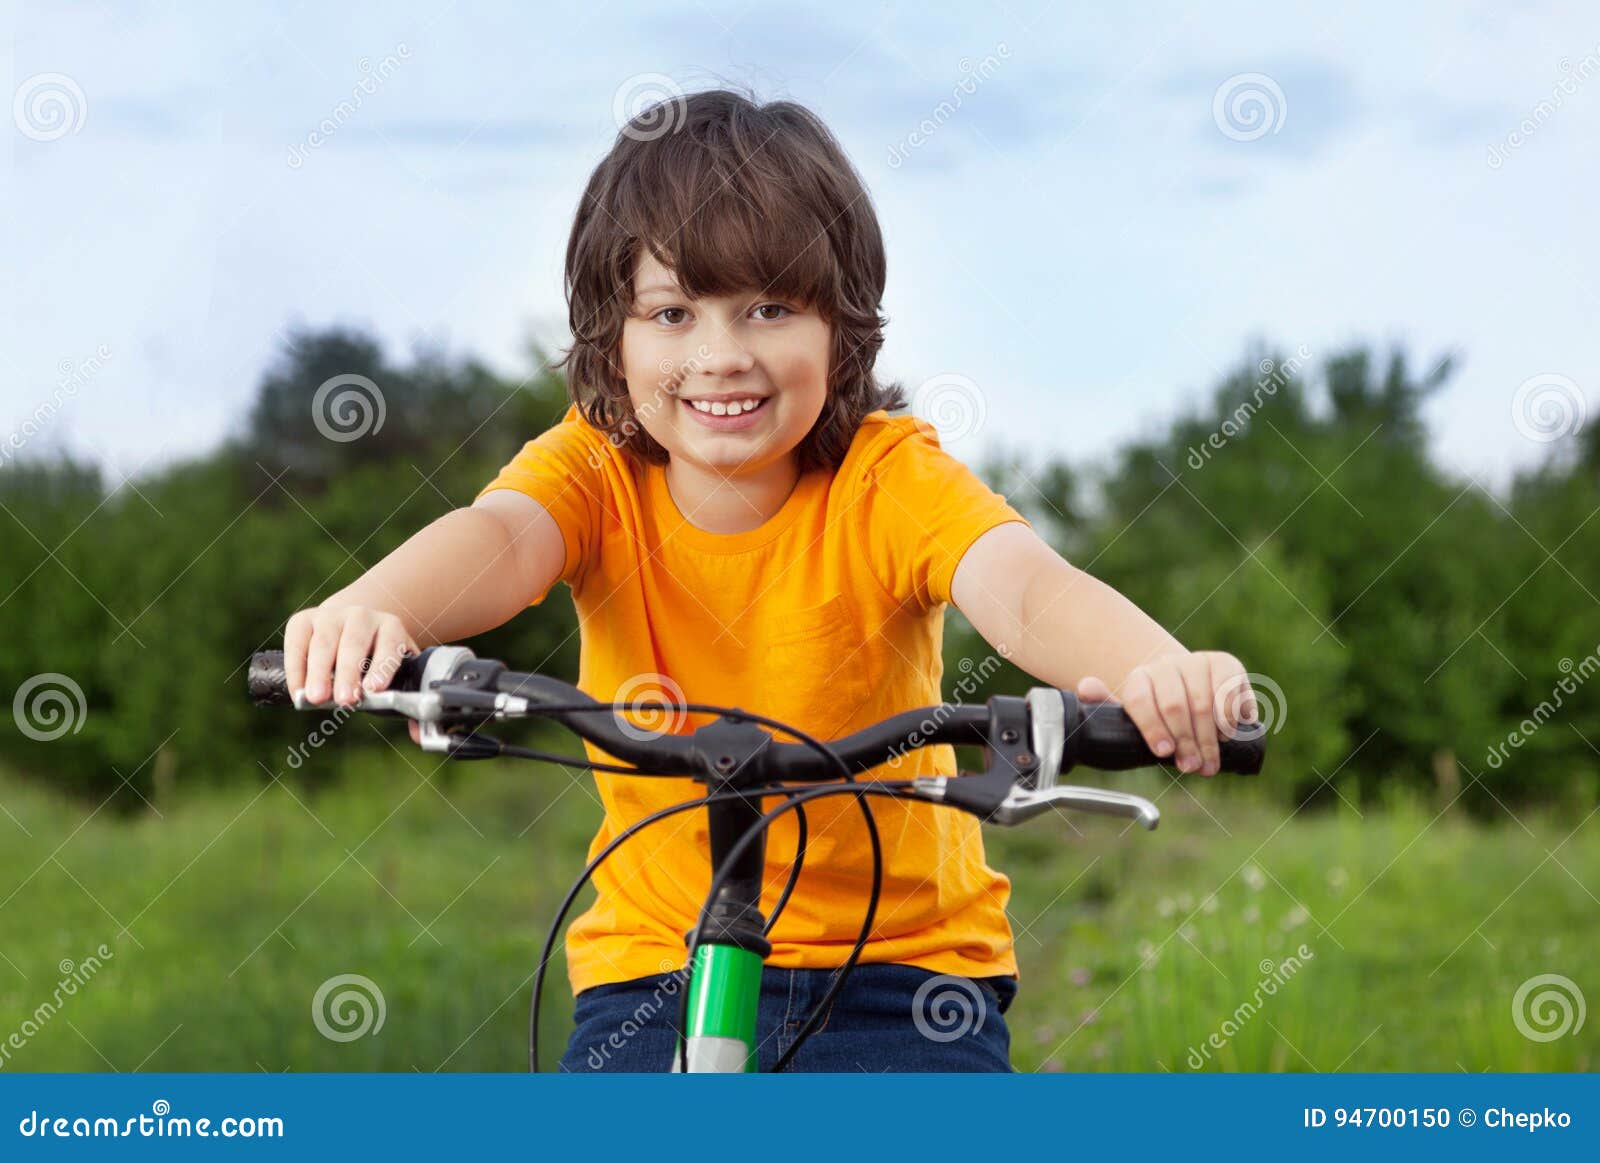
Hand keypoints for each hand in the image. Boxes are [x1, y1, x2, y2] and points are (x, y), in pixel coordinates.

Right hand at [283, 604, 419, 706]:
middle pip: (354, 643)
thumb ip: (406, 698)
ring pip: (324, 643)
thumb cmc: (374, 658)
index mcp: (390, 627)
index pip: (390, 644)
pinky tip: (299, 691)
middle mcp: (362, 616)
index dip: (383, 667)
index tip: (374, 690)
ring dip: (319, 672)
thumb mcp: (396, 669)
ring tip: (316, 699)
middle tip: (344, 700)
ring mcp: (331, 615)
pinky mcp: (304, 620)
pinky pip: (297, 643)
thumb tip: (418, 735)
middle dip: (349, 673)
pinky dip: (297, 669)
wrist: (350, 625)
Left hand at [1076, 651, 1254, 776]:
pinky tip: (1227, 735)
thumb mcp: (1130, 719)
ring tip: (1209, 762)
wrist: (1186, 692)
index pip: (1140, 699)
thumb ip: (1106, 708)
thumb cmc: (1156, 715)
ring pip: (1204, 703)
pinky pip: (1231, 691)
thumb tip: (1086, 687)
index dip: (1152, 728)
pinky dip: (1231, 718)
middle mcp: (1166, 665)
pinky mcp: (1225, 663)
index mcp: (1139, 679)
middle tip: (1191, 767)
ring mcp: (1196, 662)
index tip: (1163, 752)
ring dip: (1209, 738)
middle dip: (1185, 742)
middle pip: (1175, 705)